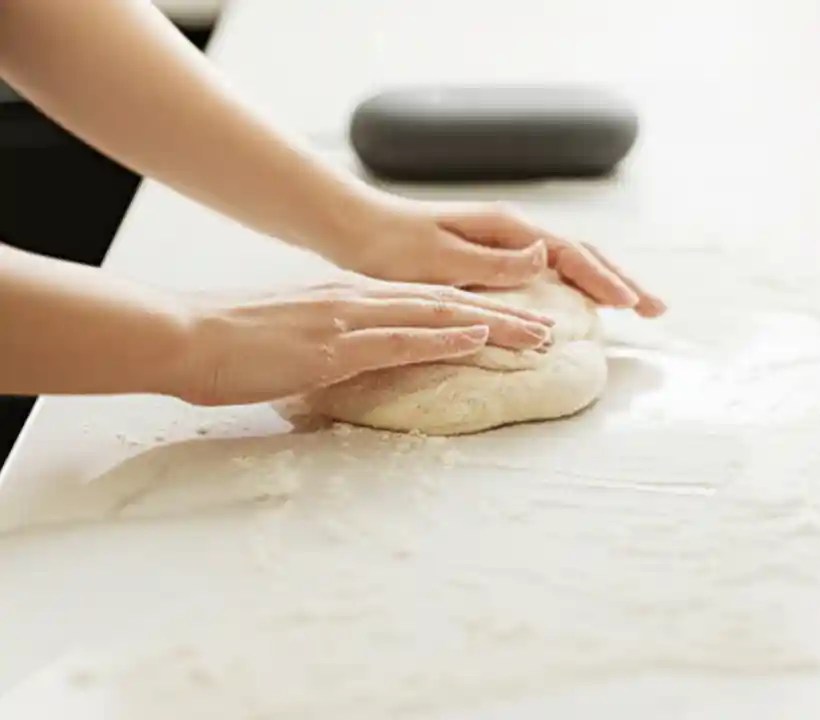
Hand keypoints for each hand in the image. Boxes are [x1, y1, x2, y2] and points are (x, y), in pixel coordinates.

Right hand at [172, 276, 553, 405]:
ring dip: (491, 326)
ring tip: (537, 335)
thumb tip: (359, 367)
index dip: (477, 310)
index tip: (516, 320)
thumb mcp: (296, 341)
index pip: (428, 303)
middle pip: (447, 305)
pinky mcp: (331, 344)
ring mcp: (347, 318)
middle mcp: (358, 300)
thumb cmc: (231, 344)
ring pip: (436, 318)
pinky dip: (441, 339)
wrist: (183, 335)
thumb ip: (335, 349)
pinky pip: (397, 340)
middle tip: (551, 328)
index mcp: (350, 299)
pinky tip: (474, 340)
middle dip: (503, 316)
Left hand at [337, 197, 666, 317]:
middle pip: (584, 253)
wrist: (355, 230)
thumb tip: (546, 257)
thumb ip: (492, 262)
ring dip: (607, 282)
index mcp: (507, 228)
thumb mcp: (438, 258)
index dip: (605, 280)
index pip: (571, 254)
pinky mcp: (495, 257)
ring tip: (636, 305)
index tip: (632, 306)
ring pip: (571, 261)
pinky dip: (579, 285)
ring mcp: (506, 243)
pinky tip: (587, 302)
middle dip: (622, 280)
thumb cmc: (389, 247)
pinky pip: (551, 271)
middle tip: (658, 309)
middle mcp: (513, 231)